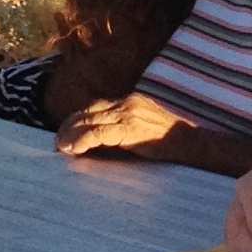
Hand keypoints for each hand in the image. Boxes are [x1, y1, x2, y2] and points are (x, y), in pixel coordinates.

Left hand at [56, 91, 194, 159]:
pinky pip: (99, 133)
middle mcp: (126, 103)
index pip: (95, 107)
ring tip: (61, 147)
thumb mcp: (144, 131)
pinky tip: (74, 149)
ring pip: (89, 120)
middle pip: (87, 111)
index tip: (65, 134)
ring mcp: (128, 113)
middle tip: (57, 142)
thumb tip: (101, 144)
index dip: (76, 120)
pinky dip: (83, 140)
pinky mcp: (130, 128)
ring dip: (71, 134)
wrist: (194, 143)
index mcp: (130, 102)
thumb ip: (124, 132)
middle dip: (69, 126)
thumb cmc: (172, 142)